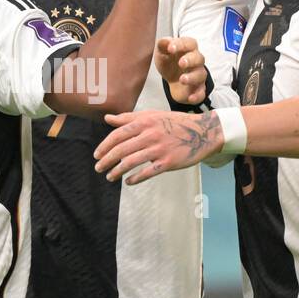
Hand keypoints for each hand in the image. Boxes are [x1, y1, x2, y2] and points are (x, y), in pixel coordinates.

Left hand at [93, 109, 225, 183]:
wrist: (201, 132)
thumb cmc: (174, 123)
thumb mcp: (152, 115)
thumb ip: (128, 117)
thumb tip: (107, 118)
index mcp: (145, 122)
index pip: (118, 134)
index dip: (105, 145)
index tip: (97, 154)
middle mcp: (150, 135)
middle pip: (122, 149)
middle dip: (107, 160)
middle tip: (98, 167)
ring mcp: (159, 149)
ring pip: (132, 162)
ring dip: (117, 171)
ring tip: (109, 177)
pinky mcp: (168, 162)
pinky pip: (148, 172)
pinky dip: (135, 178)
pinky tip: (128, 182)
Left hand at [155, 37, 207, 104]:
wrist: (171, 79)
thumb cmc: (169, 62)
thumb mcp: (162, 52)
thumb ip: (163, 45)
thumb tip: (166, 41)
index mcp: (188, 49)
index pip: (189, 43)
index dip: (181, 44)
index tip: (170, 48)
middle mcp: (196, 61)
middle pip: (199, 58)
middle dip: (191, 60)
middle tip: (181, 63)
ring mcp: (198, 75)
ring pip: (201, 75)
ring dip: (192, 77)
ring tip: (182, 79)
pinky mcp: (197, 89)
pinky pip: (201, 92)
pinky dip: (197, 95)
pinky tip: (190, 97)